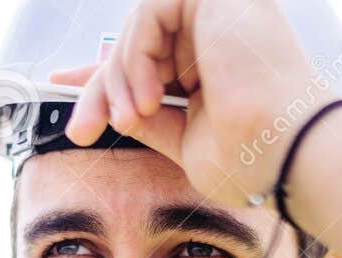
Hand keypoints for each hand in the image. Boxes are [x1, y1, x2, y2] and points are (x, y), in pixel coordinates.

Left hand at [49, 0, 318, 207]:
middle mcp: (216, 31)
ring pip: (136, 29)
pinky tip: (149, 98)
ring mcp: (218, 11)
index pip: (147, 53)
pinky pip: (147, 13)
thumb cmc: (251, 159)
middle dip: (100, 87)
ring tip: (134, 120)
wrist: (283, 153)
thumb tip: (106, 105)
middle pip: (134, 43)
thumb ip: (146, 115)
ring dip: (120, 79)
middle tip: (83, 130)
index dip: (100, 70)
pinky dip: (135, 57)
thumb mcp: (182, 139)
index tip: (57, 83)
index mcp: (212, 62)